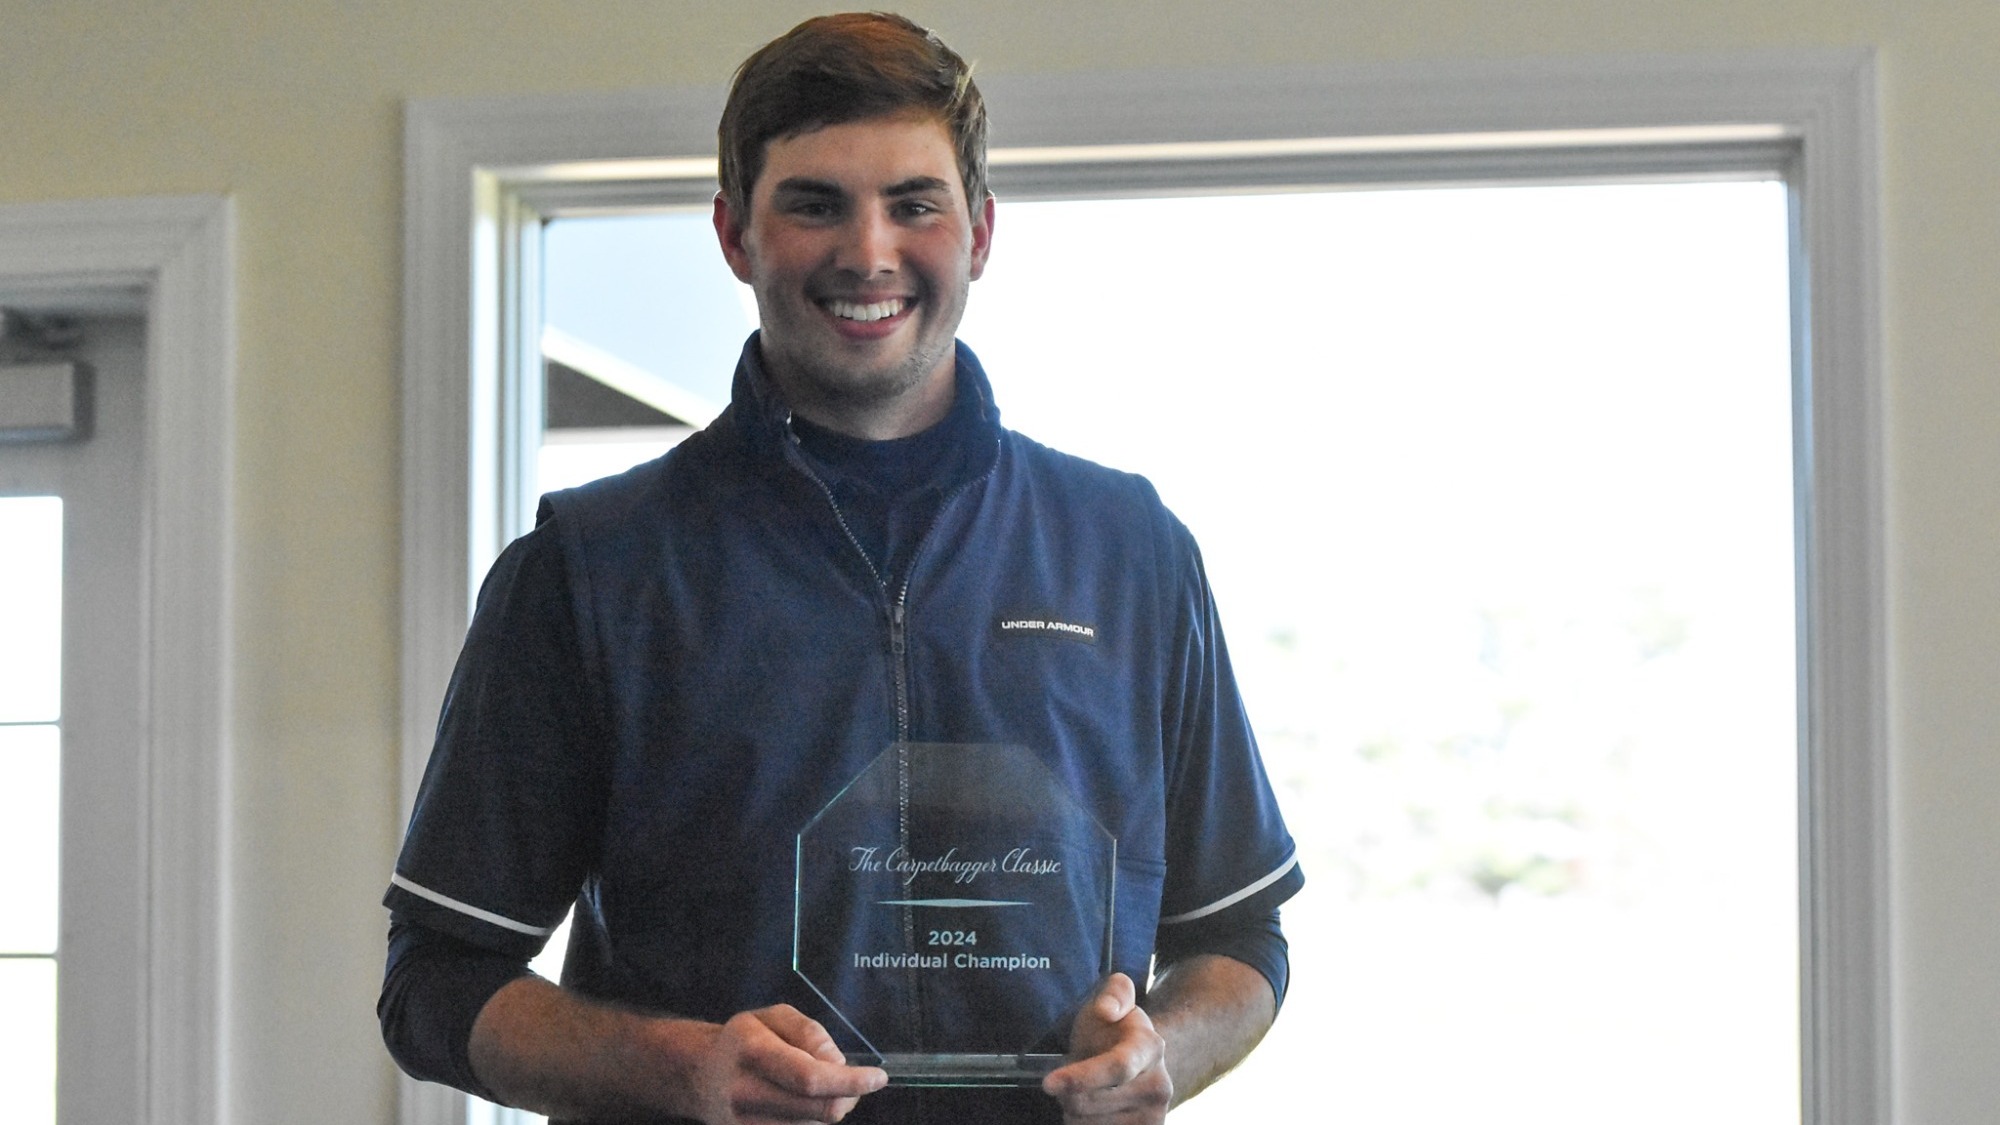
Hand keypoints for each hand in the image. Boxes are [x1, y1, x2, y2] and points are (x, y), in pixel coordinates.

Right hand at [689, 1004, 886, 1124]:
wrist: (700, 1076)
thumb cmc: (744, 1040)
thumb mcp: (774, 1017)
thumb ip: (810, 1033)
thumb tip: (836, 1063)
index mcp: (752, 1052)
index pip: (810, 1078)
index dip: (850, 1082)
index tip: (878, 1077)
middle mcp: (745, 1093)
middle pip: (818, 1111)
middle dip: (848, 1098)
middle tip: (854, 1083)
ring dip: (830, 1110)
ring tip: (819, 1090)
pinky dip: (813, 1122)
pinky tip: (806, 1107)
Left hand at [1041, 974, 1172, 1124]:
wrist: (1140, 1062)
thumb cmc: (1115, 1030)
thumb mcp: (1113, 999)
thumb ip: (1114, 993)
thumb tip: (1107, 1010)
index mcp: (1150, 1047)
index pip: (1116, 1068)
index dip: (1081, 1077)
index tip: (1048, 1083)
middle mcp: (1159, 1086)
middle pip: (1092, 1102)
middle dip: (1067, 1093)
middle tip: (1065, 1078)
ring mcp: (1153, 1115)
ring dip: (1072, 1111)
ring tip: (1082, 1092)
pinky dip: (1081, 1124)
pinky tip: (1088, 1111)